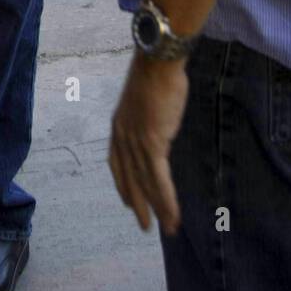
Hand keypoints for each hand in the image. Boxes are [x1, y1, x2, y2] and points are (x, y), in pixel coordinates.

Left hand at [108, 53, 188, 235]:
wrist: (157, 63)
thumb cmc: (156, 76)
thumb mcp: (144, 102)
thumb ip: (147, 119)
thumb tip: (158, 129)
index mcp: (118, 127)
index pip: (117, 164)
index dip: (123, 185)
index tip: (128, 202)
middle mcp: (123, 138)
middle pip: (130, 179)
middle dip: (139, 205)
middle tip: (146, 226)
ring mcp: (136, 142)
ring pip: (146, 184)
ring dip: (157, 209)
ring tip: (167, 228)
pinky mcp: (152, 143)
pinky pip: (159, 179)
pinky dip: (166, 199)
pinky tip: (173, 214)